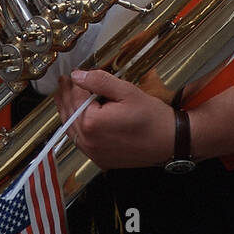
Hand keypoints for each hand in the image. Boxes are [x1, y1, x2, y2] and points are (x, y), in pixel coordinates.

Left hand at [55, 68, 175, 170]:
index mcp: (92, 123)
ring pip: (72, 129)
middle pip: (70, 114)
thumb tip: (77, 76)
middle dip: (65, 96)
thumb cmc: (152, 117)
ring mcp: (93, 153)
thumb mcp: (126, 91)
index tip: (69, 74)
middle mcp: (88, 141)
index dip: (72, 83)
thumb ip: (99, 81)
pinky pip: (81, 142)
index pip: (75, 98)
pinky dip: (77, 128)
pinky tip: (78, 119)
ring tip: (66, 98)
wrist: (170, 141)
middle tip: (63, 83)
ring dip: (68, 112)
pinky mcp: (100, 160)